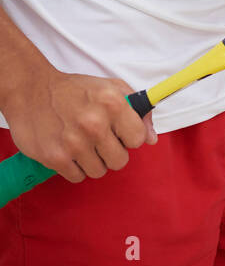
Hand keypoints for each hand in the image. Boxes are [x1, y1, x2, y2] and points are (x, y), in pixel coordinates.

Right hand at [4, 65, 156, 183]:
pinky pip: (78, 177)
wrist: (31, 90)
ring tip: (80, 144)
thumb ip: (137, 111)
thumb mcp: (110, 88)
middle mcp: (95, 123)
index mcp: (112, 103)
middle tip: (97, 140)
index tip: (118, 133)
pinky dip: (74, 168)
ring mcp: (75, 142)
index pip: (137, 139)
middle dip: (111, 153)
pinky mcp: (56, 157)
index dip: (128, 138)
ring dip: (91, 161)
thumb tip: (152, 138)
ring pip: (99, 172)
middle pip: (119, 161)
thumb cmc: (73, 90)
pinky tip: (67, 151)